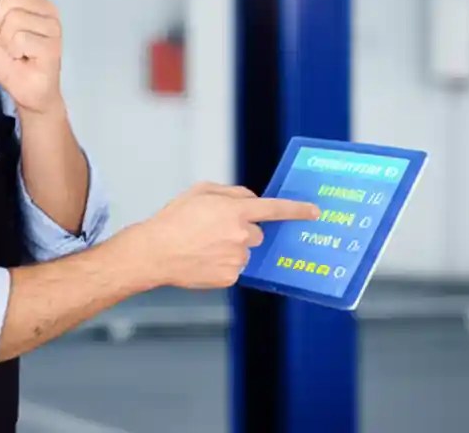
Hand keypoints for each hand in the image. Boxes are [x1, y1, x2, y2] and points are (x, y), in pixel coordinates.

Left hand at [0, 0, 62, 116]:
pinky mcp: (53, 44)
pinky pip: (21, 38)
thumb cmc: (10, 63)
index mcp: (33, 1)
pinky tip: (23, 58)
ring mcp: (52, 26)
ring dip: (6, 40)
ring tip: (14, 51)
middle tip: (5, 40)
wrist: (27, 91)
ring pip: (15, 18)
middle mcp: (47, 9)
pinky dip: (14, 52)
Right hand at [128, 183, 320, 289]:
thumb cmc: (173, 220)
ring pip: (244, 252)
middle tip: (215, 231)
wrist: (155, 252)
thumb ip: (232, 193)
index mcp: (235, 211)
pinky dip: (223, 264)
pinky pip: (235, 268)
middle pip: (257, 233)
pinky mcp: (230, 277)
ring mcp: (236, 259)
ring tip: (203, 246)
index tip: (313, 212)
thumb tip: (250, 199)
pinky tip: (203, 259)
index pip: (274, 209)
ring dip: (231, 248)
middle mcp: (241, 236)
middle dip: (242, 231)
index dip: (297, 210)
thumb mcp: (201, 192)